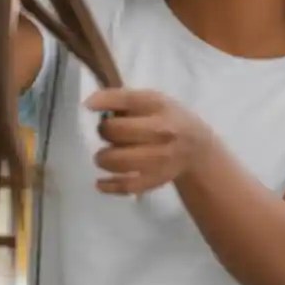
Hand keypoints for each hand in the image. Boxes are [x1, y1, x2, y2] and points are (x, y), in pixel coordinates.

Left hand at [84, 88, 216, 194]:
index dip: (103, 102)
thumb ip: (123, 99)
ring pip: (116, 159)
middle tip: (109, 134)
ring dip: (103, 157)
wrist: (196, 149)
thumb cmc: (167, 120)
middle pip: (115, 131)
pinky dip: (108, 185)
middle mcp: (162, 131)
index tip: (88, 106)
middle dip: (104, 131)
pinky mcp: (155, 179)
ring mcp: (160, 157)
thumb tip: (90, 104)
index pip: (127, 100)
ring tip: (108, 155)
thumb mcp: (153, 101)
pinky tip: (101, 181)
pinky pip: (125, 185)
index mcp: (160, 107)